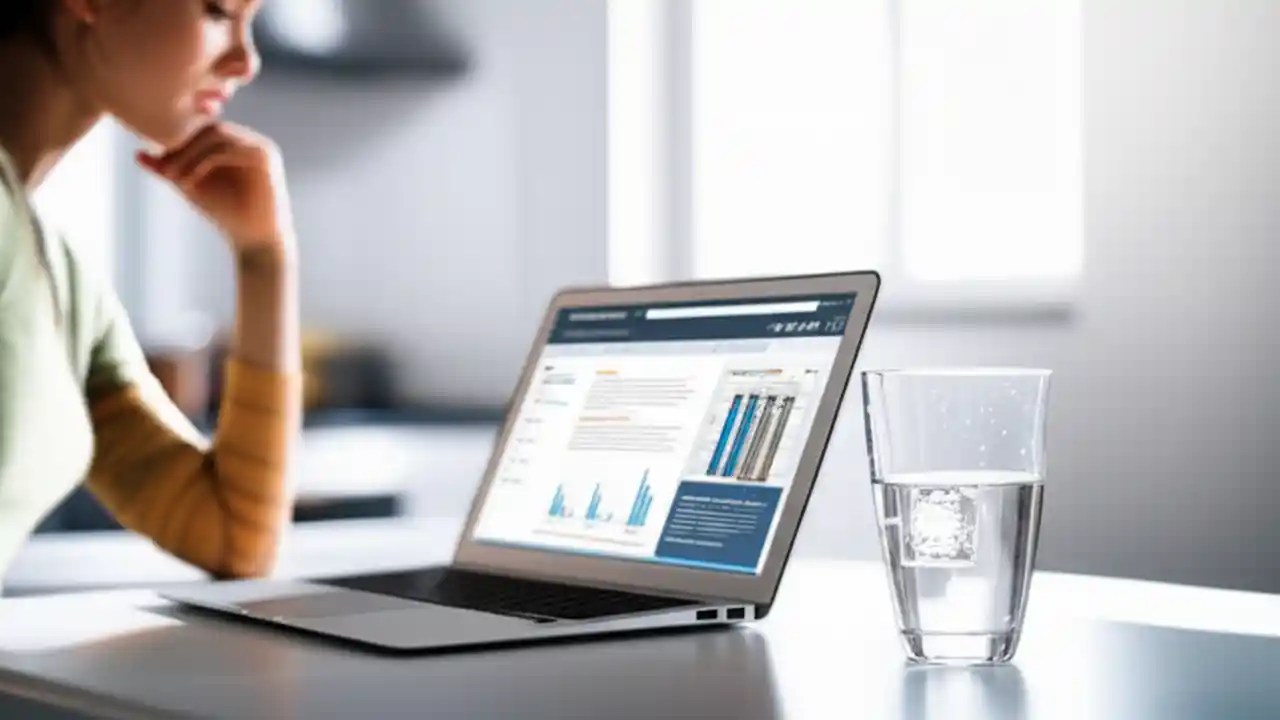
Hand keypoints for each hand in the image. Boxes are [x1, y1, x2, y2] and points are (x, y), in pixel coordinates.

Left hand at [137, 123, 294, 256]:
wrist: (255, 240)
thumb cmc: (225, 214)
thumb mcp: (190, 186)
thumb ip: (168, 169)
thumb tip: (137, 154)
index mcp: (233, 143)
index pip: (201, 128)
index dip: (177, 141)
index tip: (158, 165)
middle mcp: (248, 139)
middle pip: (208, 126)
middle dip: (182, 147)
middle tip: (163, 170)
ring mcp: (259, 145)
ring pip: (217, 133)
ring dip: (189, 154)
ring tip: (173, 178)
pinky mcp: (265, 155)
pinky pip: (228, 148)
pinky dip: (204, 161)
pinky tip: (189, 180)